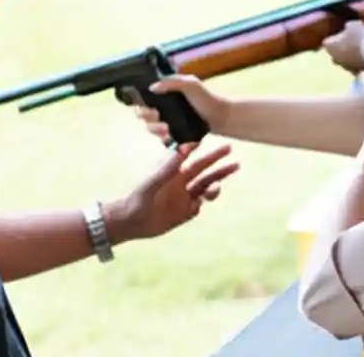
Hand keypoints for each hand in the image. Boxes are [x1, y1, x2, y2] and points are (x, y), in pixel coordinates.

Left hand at [104, 142, 239, 242]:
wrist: (130, 223)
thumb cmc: (137, 199)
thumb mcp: (153, 181)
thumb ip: (169, 166)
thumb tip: (184, 148)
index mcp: (174, 172)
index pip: (193, 157)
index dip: (205, 149)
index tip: (216, 141)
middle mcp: (181, 182)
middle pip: (205, 170)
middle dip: (219, 162)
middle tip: (232, 153)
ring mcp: (184, 197)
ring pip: (206, 187)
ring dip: (216, 183)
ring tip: (217, 188)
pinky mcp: (185, 212)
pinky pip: (199, 205)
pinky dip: (202, 203)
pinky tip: (196, 205)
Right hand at [131, 74, 231, 144]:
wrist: (222, 117)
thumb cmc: (207, 98)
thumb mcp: (191, 85)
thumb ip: (172, 82)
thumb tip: (152, 87)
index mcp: (165, 93)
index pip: (144, 99)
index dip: (141, 104)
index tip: (149, 108)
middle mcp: (164, 107)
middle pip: (144, 115)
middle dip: (147, 118)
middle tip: (157, 118)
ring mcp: (169, 121)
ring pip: (151, 128)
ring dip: (154, 129)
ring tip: (166, 130)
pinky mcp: (175, 133)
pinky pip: (162, 138)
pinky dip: (163, 139)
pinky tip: (169, 139)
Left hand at [323, 20, 363, 72]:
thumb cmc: (361, 35)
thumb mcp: (352, 24)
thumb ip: (347, 27)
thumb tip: (347, 28)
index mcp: (330, 47)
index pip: (326, 42)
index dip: (334, 38)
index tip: (341, 34)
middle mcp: (335, 59)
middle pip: (334, 54)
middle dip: (339, 49)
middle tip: (349, 42)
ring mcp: (345, 67)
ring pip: (344, 61)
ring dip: (349, 56)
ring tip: (360, 49)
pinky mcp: (356, 72)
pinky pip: (354, 67)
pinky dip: (358, 63)